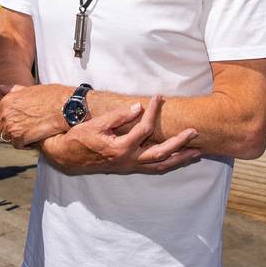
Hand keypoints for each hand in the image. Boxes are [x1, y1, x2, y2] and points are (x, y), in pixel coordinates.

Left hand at [0, 83, 72, 147]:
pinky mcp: (20, 138)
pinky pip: (18, 145)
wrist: (66, 108)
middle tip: (25, 128)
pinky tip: (35, 137)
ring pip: (7, 137)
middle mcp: (5, 113)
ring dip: (17, 137)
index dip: (7, 119)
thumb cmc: (53, 96)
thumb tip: (0, 88)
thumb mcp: (31, 89)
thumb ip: (14, 90)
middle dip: (10, 129)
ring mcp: (11, 126)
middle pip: (0, 128)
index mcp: (6, 101)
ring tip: (31, 132)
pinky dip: (25, 144)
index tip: (18, 120)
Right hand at [42, 95, 201, 174]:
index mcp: (120, 147)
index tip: (159, 97)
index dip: (153, 111)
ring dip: (180, 158)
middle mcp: (128, 160)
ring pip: (161, 165)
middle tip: (194, 131)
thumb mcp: (97, 123)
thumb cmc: (81, 137)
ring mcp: (130, 166)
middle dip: (179, 142)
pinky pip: (154, 168)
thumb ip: (119, 116)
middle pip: (161, 152)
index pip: (144, 129)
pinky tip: (179, 159)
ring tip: (197, 152)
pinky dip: (169, 164)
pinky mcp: (130, 168)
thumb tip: (138, 107)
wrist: (68, 156)